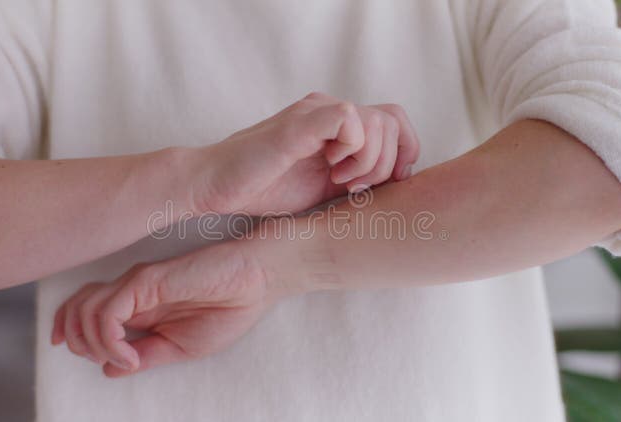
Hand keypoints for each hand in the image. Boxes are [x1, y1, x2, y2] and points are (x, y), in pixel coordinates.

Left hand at [51, 243, 278, 376]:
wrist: (256, 282)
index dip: (74, 336)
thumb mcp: (181, 347)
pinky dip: (110, 339)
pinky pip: (108, 312)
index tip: (101, 362)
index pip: (84, 312)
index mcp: (137, 305)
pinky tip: (131, 354)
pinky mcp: (146, 281)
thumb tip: (108, 369)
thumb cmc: (228, 309)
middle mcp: (130, 291)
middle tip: (104, 359)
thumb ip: (146, 355)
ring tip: (126, 359)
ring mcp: (136, 284)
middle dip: (76, 340)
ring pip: (84, 310)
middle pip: (74, 308)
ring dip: (95, 344)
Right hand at [190, 92, 419, 214]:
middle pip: (393, 121)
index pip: (395, 120)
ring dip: (370, 162)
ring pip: (378, 122)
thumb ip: (359, 175)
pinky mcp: (301, 122)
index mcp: (336, 123)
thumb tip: (400, 182)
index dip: (404, 153)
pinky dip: (353, 150)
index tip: (389, 185)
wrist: (216, 187)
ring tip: (340, 183)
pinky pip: (349, 119)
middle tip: (356, 188)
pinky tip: (331, 171)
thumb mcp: (325, 186)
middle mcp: (328, 109)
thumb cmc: (263, 188)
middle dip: (388, 164)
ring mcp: (315, 112)